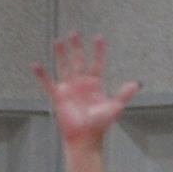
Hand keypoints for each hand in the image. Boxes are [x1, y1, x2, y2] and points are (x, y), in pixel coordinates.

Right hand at [34, 33, 138, 147]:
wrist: (85, 139)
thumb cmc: (99, 125)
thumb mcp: (113, 107)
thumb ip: (123, 95)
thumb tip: (136, 83)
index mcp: (94, 84)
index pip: (96, 63)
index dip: (97, 51)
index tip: (98, 37)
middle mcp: (80, 83)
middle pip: (78, 60)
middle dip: (76, 47)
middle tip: (74, 32)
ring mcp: (68, 89)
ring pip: (63, 67)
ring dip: (61, 55)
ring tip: (58, 41)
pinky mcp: (58, 97)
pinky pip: (48, 84)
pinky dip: (42, 75)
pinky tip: (35, 65)